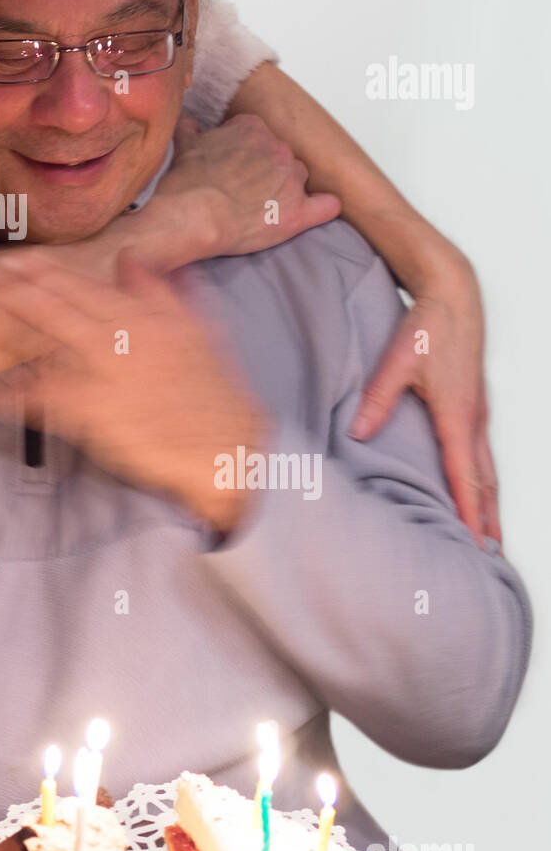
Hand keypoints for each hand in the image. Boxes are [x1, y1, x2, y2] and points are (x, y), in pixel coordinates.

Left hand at [0, 248, 269, 532]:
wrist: (225, 447)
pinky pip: (40, 401)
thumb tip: (129, 256)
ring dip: (0, 334)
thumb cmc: (212, 391)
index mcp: (137, 312)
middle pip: (46, 304)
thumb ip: (160, 290)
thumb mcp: (198, 328)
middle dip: (3, 290)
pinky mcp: (92, 412)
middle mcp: (115, 335)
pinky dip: (8, 399)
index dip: (30, 268)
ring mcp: (101, 373)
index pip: (72, 280)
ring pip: (38, 344)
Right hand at [154, 113, 340, 258]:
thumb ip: (190, 130)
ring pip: (299, 177)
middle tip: (243, 189)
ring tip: (262, 207)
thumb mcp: (182, 146)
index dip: (244, 151)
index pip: (257, 134)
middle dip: (266, 170)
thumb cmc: (187, 183)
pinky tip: (310, 212)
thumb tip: (190, 124)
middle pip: (281, 155)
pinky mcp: (298, 211)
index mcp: (253, 128)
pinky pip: (326, 206)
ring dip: (286, 189)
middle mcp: (278, 147)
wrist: (192, 216)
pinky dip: (322, 208)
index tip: (233, 165)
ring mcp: (291, 179)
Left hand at [350, 255, 498, 548]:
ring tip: (490, 532)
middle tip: (490, 555)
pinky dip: (484, 478)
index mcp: (458, 415)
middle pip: (485, 481)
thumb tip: (359, 433)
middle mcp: (474, 419)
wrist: (453, 296)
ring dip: (489, 501)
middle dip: (488, 519)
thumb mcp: (397, 362)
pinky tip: (476, 487)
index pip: (465, 476)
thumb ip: (378, 399)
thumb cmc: (427, 327)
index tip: (476, 543)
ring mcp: (478, 412)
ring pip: (488, 468)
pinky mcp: (475, 404)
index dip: (470, 512)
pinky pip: (482, 452)